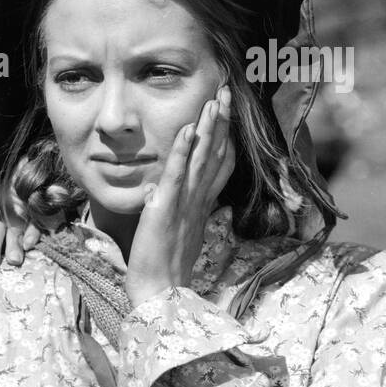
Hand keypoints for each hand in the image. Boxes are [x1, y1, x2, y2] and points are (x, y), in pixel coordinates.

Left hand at [124, 85, 234, 307]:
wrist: (160, 292)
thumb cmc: (164, 266)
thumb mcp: (174, 231)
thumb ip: (171, 208)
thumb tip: (159, 191)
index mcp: (201, 205)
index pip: (218, 165)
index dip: (224, 138)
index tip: (226, 114)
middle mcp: (198, 201)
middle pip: (216, 155)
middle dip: (221, 124)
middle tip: (225, 94)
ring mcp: (185, 204)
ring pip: (202, 159)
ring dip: (208, 129)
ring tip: (213, 101)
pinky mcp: (166, 209)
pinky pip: (176, 175)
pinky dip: (183, 151)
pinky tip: (187, 129)